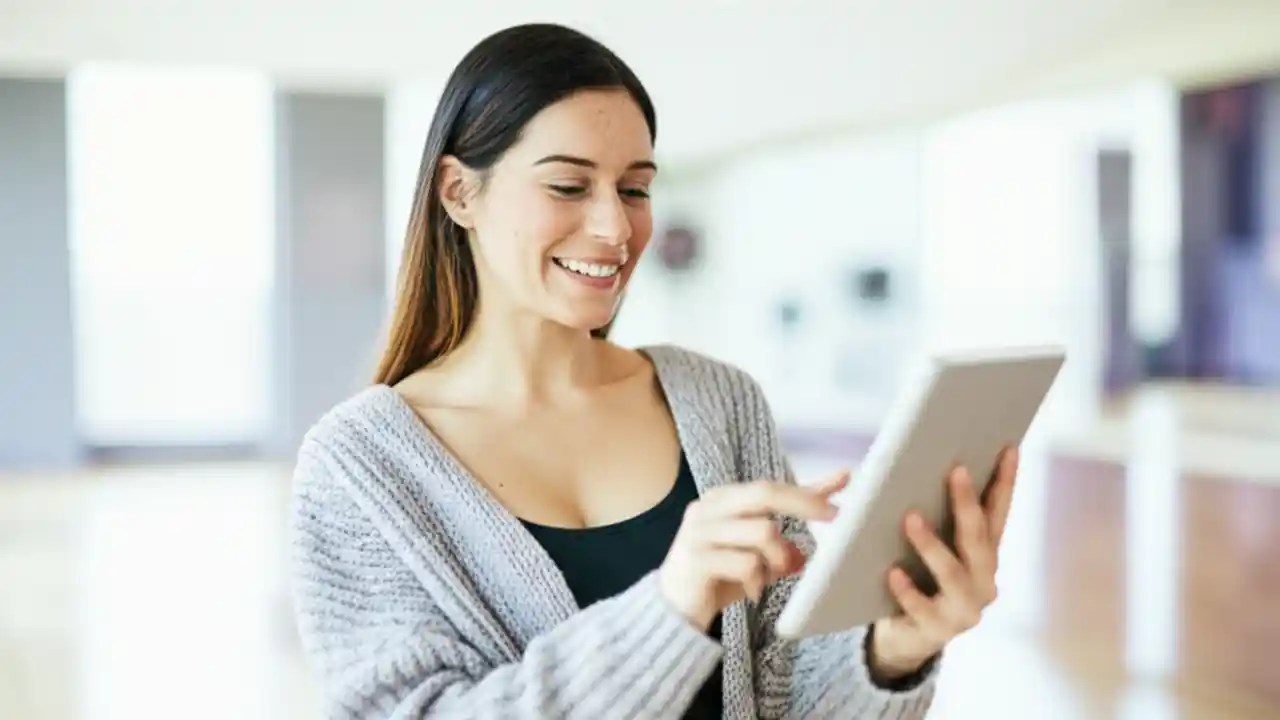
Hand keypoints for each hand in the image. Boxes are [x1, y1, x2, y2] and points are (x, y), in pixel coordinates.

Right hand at [658, 470, 849, 629]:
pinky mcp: (697, 558)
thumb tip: (825, 514)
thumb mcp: (755, 552)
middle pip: (765, 493)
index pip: (771, 486)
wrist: (672, 610)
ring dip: (777, 558)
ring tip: (770, 575)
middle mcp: (708, 507)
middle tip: (832, 518)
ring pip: (762, 531)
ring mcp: (700, 531)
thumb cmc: (716, 576)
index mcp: (722, 499)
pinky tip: (750, 591)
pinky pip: (747, 563)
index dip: (807, 487)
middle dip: (804, 503)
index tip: (844, 481)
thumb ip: (785, 536)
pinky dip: (756, 580)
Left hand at [869, 446, 1019, 678]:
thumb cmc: (919, 579)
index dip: (1006, 482)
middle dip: (968, 504)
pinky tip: (893, 573)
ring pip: (954, 574)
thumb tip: (919, 464)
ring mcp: (964, 609)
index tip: (1008, 448)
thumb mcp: (932, 547)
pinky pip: (923, 608)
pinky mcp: (937, 630)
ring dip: (933, 545)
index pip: (999, 513)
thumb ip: (934, 514)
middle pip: (979, 539)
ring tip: (910, 517)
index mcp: (984, 556)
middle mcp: (983, 581)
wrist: (905, 637)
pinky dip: (908, 591)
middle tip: (956, 470)